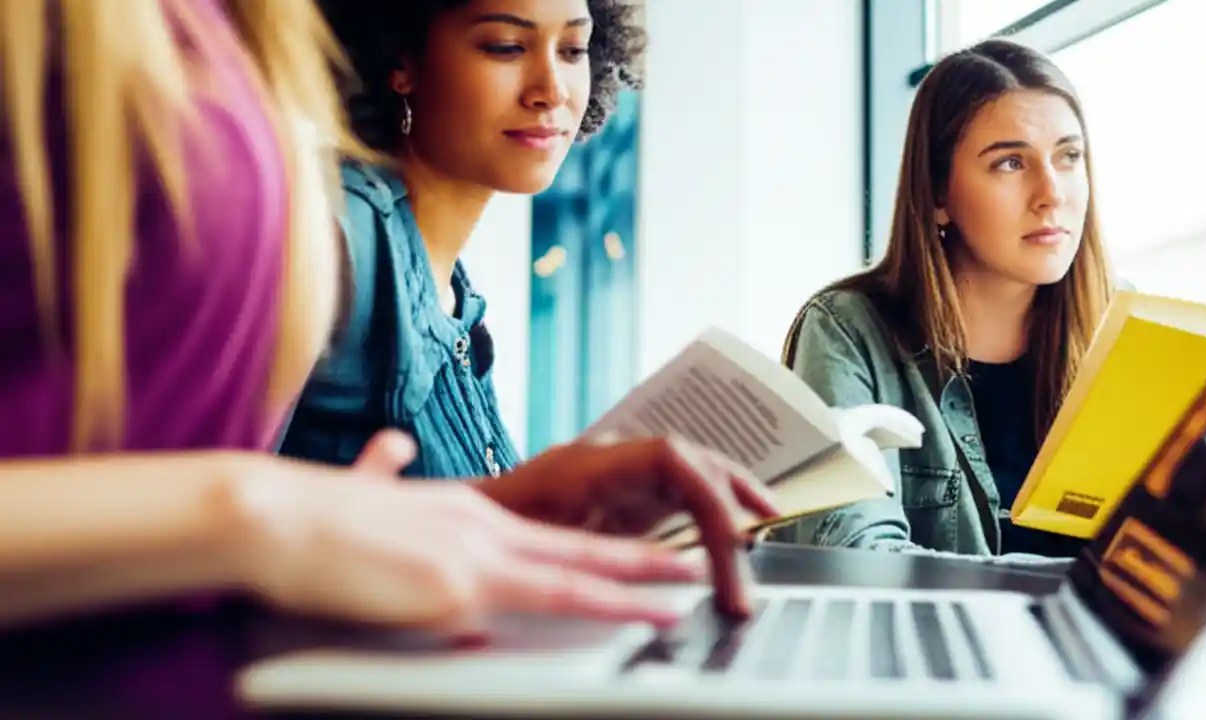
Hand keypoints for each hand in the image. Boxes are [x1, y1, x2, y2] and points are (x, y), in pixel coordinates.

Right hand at [226, 433, 703, 635]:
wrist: (273, 516)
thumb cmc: (312, 516)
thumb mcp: (366, 488)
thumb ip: (389, 471)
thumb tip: (393, 453)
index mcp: (466, 511)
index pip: (552, 533)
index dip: (598, 543)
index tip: (635, 550)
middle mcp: (481, 526)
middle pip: (579, 547)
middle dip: (640, 560)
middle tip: (692, 565)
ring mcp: (472, 556)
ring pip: (573, 576)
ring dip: (630, 590)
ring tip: (676, 600)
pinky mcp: (454, 589)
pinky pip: (535, 608)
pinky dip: (585, 616)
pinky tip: (615, 628)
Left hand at [476, 437, 779, 616]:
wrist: (464, 521)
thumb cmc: (486, 529)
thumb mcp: (527, 545)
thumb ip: (579, 556)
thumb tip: (638, 569)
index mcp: (588, 464)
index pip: (669, 457)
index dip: (709, 491)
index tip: (730, 538)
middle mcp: (613, 459)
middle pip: (691, 465)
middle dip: (730, 508)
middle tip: (748, 564)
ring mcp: (623, 473)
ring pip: (693, 471)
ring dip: (734, 496)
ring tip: (769, 523)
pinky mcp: (628, 493)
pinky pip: (682, 490)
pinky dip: (715, 504)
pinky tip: (739, 524)